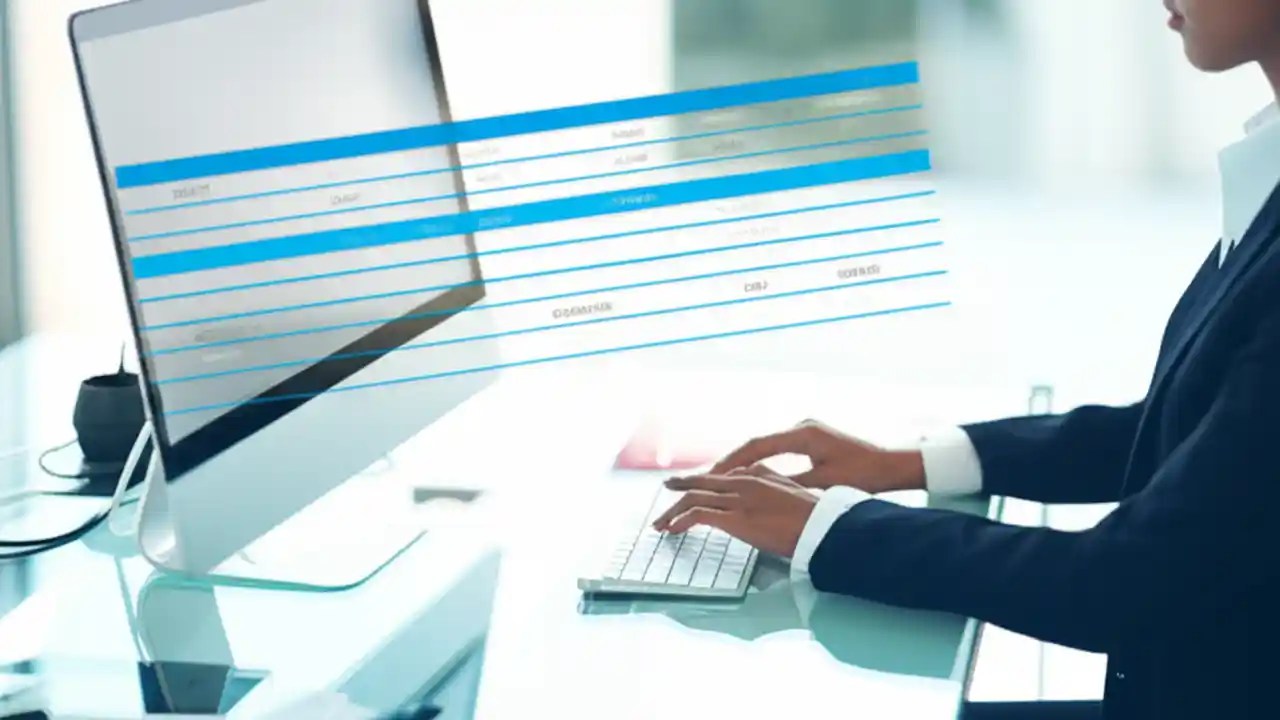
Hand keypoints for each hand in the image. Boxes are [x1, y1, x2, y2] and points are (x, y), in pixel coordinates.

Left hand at [651, 464, 817, 558]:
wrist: (821, 528)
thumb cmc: (812, 515)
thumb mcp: (790, 489)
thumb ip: (769, 481)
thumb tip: (754, 477)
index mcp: (757, 473)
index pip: (719, 475)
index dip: (700, 481)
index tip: (688, 486)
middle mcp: (742, 481)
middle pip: (702, 482)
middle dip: (680, 488)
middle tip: (666, 490)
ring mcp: (737, 499)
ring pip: (694, 498)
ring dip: (674, 510)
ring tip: (661, 521)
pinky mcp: (734, 518)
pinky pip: (698, 515)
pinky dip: (681, 520)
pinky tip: (673, 529)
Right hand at [709, 419, 924, 493]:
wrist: (891, 465)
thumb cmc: (864, 474)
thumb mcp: (824, 483)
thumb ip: (790, 485)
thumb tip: (757, 491)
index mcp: (803, 434)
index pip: (757, 446)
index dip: (732, 461)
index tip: (711, 475)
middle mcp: (801, 427)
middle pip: (757, 444)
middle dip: (731, 461)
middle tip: (706, 477)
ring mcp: (806, 431)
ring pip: (765, 446)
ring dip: (744, 461)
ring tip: (720, 477)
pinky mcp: (811, 439)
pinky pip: (777, 449)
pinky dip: (760, 461)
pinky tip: (748, 474)